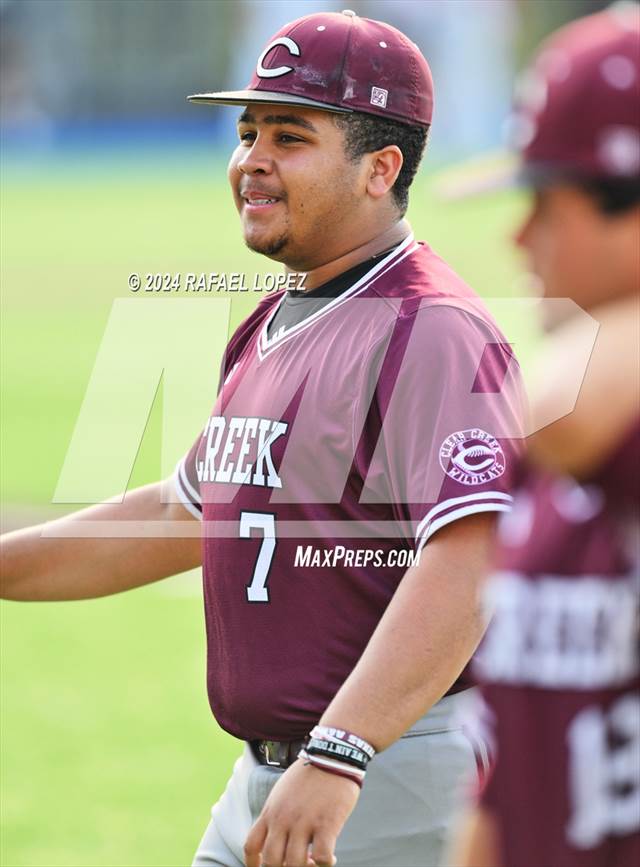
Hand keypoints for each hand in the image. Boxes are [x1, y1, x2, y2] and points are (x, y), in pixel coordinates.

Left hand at [243, 758, 359, 866]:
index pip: (251, 846)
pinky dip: (325, 864)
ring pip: (295, 864)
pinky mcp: (326, 824)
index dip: (254, 864)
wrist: (332, 754)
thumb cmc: (309, 774)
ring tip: (314, 863)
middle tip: (296, 865)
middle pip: (271, 862)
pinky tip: (331, 857)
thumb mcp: (282, 792)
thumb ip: (276, 814)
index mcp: (271, 811)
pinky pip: (322, 858)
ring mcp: (304, 822)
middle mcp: (283, 819)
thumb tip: (278, 838)